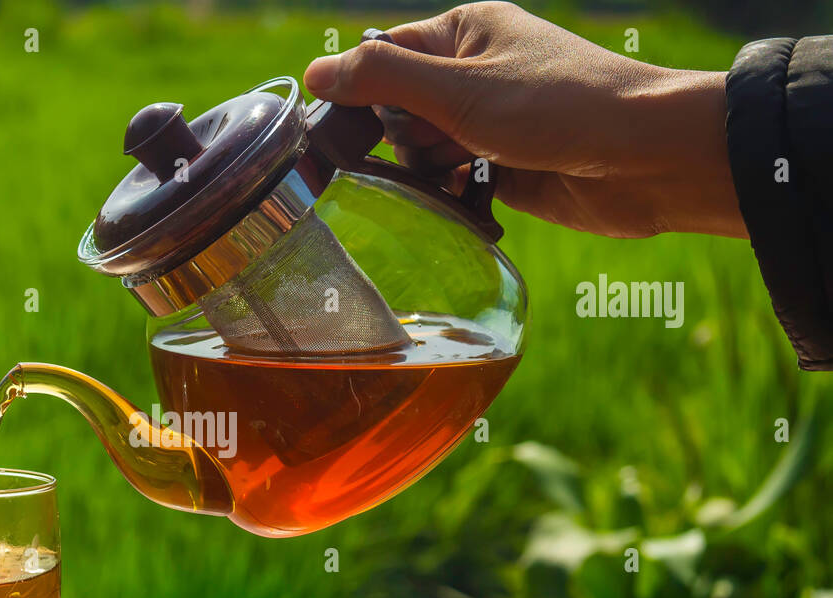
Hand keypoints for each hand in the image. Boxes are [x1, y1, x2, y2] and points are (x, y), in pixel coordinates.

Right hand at [304, 2, 744, 238]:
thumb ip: (381, 79)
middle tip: (440, 144)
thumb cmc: (559, 106)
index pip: (385, 56)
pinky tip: (467, 200)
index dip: (360, 92)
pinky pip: (453, 186)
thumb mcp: (458, 86)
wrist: (645, 159)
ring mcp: (491, 124)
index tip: (342, 130)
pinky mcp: (505, 170)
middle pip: (399, 111)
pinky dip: (452, 197)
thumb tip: (316, 72)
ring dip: (430, 172)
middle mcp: (477, 74)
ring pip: (424, 154)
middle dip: (405, 138)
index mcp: (465, 33)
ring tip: (465, 171)